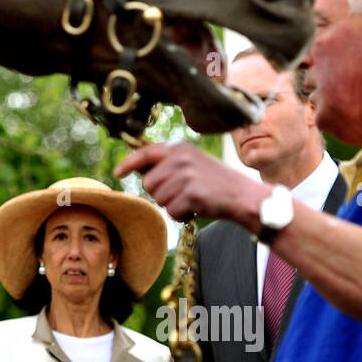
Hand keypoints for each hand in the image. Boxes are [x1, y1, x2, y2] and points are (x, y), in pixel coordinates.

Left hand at [114, 141, 266, 224]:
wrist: (244, 196)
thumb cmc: (215, 183)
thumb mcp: (192, 162)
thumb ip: (167, 163)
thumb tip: (137, 169)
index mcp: (179, 147)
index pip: (145, 153)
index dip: (128, 163)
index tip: (117, 172)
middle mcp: (181, 157)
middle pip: (148, 183)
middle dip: (160, 193)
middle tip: (183, 192)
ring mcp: (186, 174)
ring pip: (158, 199)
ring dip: (172, 205)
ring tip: (192, 199)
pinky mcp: (192, 193)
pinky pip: (171, 211)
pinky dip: (181, 215)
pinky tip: (197, 208)